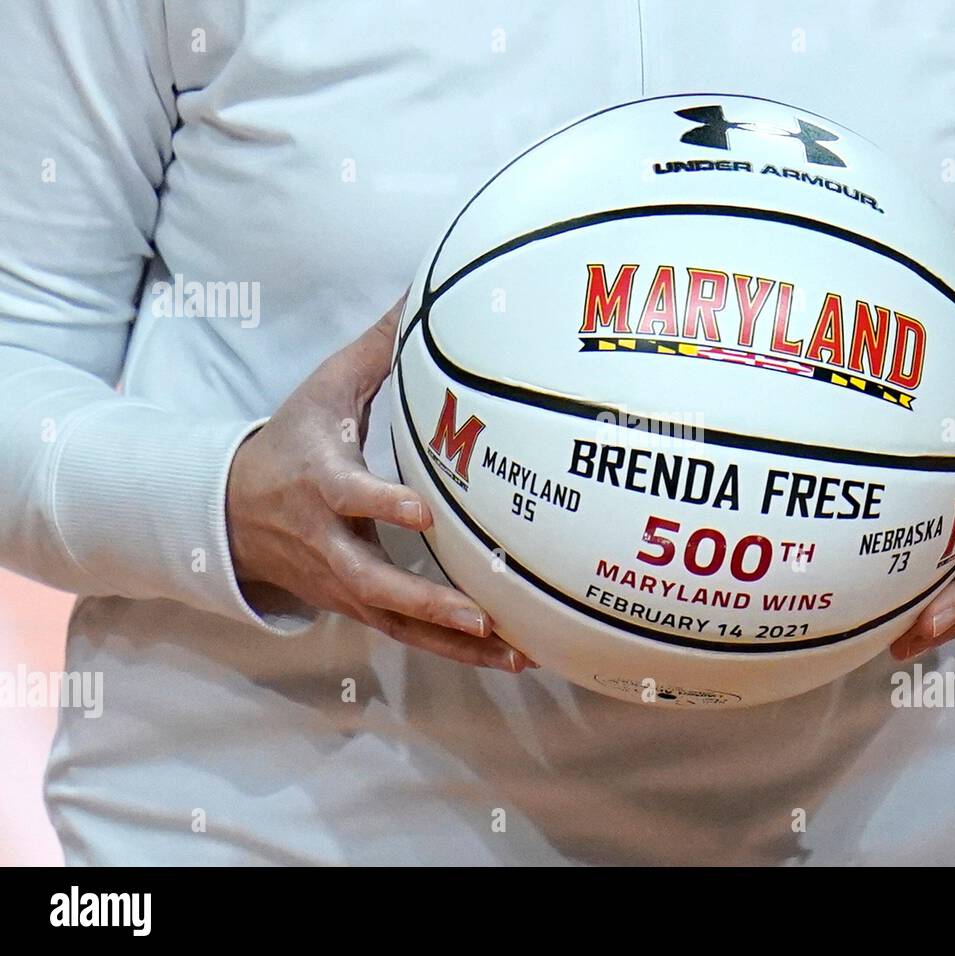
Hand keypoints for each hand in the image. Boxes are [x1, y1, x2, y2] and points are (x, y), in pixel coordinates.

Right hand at [228, 293, 533, 672]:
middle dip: (427, 603)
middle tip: (480, 614)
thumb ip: (377, 348)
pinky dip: (454, 651)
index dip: (381, 505)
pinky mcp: (358, 606)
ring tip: (515, 652)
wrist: (231, 511)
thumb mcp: (324, 390)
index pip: (348, 496)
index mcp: (319, 483)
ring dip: (454, 642)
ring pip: (397, 622)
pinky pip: (407, 636)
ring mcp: (342, 584)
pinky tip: (508, 656)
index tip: (422, 513)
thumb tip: (422, 288)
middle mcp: (328, 543)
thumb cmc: (291, 443)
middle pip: (375, 583)